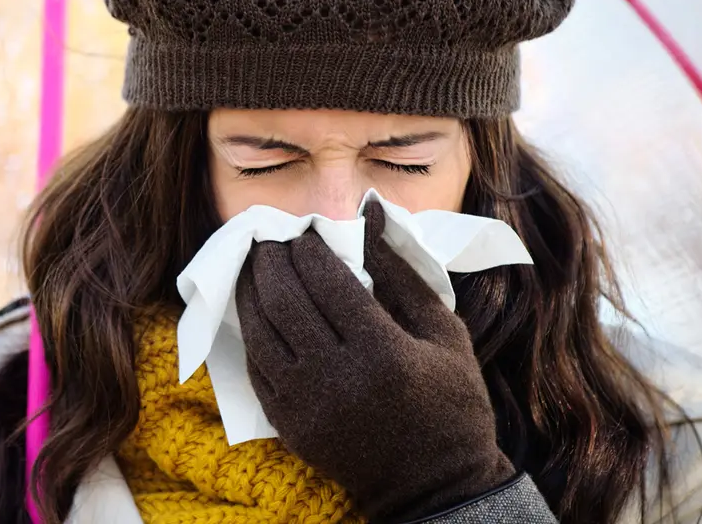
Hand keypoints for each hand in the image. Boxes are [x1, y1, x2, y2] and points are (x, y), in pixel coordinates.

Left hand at [234, 201, 514, 522]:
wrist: (434, 485)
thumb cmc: (451, 402)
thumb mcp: (445, 333)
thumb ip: (403, 273)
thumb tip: (371, 216)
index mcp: (382, 352)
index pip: (327, 282)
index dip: (309, 249)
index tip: (304, 230)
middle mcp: (337, 378)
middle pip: (285, 301)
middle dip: (271, 260)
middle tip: (268, 238)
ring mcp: (307, 405)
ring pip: (259, 333)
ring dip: (250, 291)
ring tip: (254, 265)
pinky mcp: (289, 425)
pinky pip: (255, 368)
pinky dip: (251, 333)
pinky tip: (255, 310)